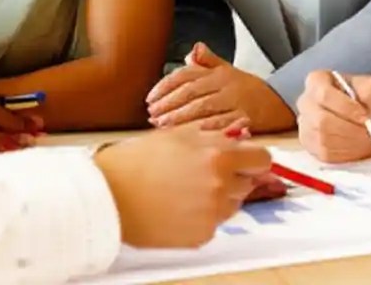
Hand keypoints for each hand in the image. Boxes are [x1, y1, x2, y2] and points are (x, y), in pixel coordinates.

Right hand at [94, 125, 272, 247]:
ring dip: (219, 198)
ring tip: (186, 191)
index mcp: (219, 156)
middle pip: (247, 183)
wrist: (108, 194)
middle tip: (203, 174)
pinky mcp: (201, 235)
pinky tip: (178, 207)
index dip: (253, 159)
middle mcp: (221, 186)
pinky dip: (202, 217)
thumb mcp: (179, 135)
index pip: (262, 159)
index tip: (245, 161)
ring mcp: (212, 214)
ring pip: (232, 205)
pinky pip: (214, 224)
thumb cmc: (138, 161)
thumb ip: (215, 137)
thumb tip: (240, 137)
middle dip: (232, 177)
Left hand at [146, 43, 295, 132]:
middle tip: (152, 116)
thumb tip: (191, 51)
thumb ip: (207, 62)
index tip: (150, 99)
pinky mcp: (246, 117)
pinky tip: (191, 135)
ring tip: (163, 126)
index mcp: (218, 72)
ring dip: (180, 118)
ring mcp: (236, 101)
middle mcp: (225, 84)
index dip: (165, 86)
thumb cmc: (249, 89)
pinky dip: (206, 128)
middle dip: (168, 105)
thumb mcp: (228, 70)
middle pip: (191, 92)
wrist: (279, 101)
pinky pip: (223, 123)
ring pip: (203, 108)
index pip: (186, 75)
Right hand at [296, 70, 370, 162]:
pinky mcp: (310, 144)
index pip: (324, 94)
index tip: (365, 116)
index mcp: (316, 81)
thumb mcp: (370, 86)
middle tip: (368, 132)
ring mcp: (305, 124)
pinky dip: (343, 151)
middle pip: (320, 119)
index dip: (345, 107)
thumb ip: (366, 89)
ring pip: (321, 138)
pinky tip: (357, 146)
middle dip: (347, 128)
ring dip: (347, 140)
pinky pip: (323, 152)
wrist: (369, 114)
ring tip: (365, 138)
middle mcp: (305, 102)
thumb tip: (364, 99)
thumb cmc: (368, 98)